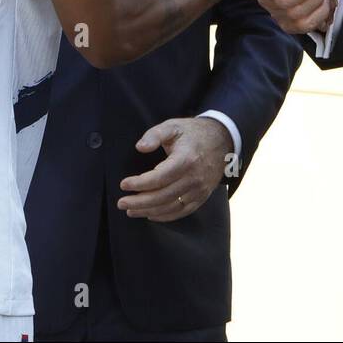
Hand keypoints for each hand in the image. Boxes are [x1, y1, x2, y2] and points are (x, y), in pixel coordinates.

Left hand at [118, 118, 233, 221]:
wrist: (222, 140)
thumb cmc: (192, 133)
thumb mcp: (173, 126)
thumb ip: (154, 134)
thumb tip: (140, 147)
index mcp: (186, 159)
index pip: (159, 177)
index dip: (139, 183)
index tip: (124, 184)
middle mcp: (194, 177)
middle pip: (163, 196)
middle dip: (139, 202)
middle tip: (121, 203)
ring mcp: (200, 189)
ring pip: (171, 206)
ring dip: (149, 211)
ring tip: (131, 211)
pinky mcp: (202, 196)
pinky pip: (182, 211)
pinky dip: (165, 216)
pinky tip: (150, 214)